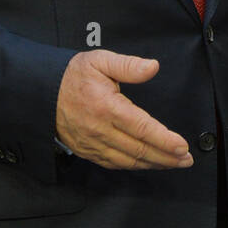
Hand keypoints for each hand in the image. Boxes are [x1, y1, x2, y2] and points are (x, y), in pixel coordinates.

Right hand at [55, 50, 193, 169]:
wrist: (41, 92)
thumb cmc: (73, 76)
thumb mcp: (100, 60)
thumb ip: (128, 65)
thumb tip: (153, 67)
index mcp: (106, 107)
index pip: (142, 128)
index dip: (164, 140)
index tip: (182, 146)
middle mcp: (99, 130)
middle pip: (138, 150)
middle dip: (166, 157)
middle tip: (186, 159)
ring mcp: (92, 144)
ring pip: (128, 161)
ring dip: (153, 164)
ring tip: (173, 163)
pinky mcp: (86, 151)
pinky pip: (113, 164)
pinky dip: (133, 166)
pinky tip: (147, 163)